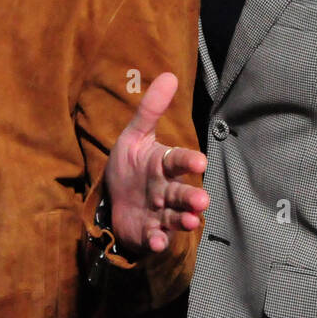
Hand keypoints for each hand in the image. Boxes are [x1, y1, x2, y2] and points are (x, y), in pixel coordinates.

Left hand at [104, 72, 208, 253]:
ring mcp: (159, 213)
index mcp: (164, 165)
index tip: (200, 163)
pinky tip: (158, 242)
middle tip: (202, 202)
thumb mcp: (134, 136)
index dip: (188, 162)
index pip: (179, 161)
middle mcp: (166, 190)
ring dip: (184, 220)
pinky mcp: (149, 232)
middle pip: (181, 193)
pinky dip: (158, 241)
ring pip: (175, 217)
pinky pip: (155, 238)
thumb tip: (170, 75)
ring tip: (191, 222)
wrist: (114, 201)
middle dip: (192, 198)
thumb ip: (150, 110)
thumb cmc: (131, 166)